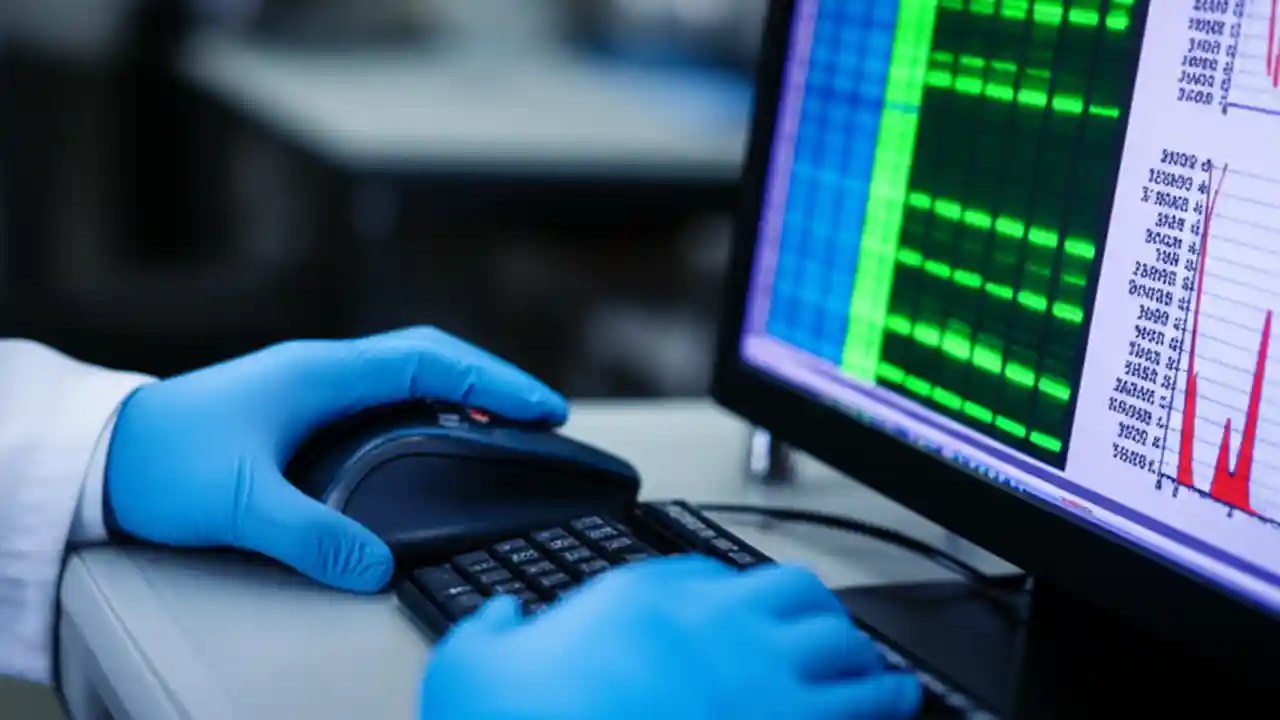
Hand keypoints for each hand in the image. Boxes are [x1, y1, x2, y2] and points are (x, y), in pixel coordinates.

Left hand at [105, 327, 566, 591]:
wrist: (106, 453)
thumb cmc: (165, 462)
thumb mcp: (238, 503)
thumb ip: (309, 535)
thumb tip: (376, 568)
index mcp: (323, 373)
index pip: (430, 360)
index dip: (493, 379)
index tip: (544, 407)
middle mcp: (326, 370)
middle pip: (432, 357)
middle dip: (494, 379)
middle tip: (544, 416)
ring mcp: (316, 386)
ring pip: (411, 373)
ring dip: (465, 390)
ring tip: (509, 424)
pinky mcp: (305, 410)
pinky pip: (388, 397)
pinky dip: (432, 408)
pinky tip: (442, 437)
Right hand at [420, 557, 920, 718]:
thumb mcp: (471, 666)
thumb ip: (492, 631)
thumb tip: (503, 619)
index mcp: (640, 599)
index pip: (701, 573)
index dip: (722, 598)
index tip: (727, 618)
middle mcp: (712, 622)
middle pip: (788, 591)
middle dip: (807, 611)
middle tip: (814, 633)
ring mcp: (761, 674)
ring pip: (838, 638)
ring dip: (857, 652)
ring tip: (868, 668)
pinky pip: (868, 702)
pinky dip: (887, 699)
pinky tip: (893, 704)